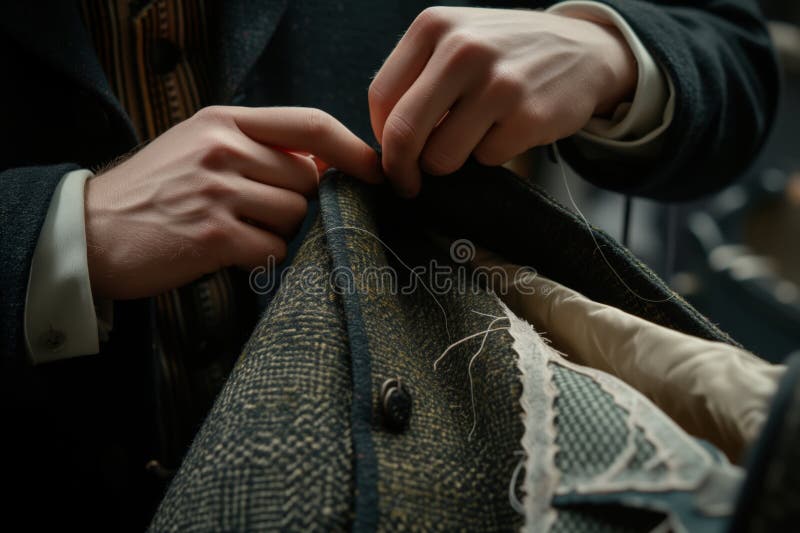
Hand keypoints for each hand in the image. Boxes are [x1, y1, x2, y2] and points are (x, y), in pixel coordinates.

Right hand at [85, 106, 379, 298]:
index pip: (310, 124)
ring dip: (277, 233)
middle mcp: (224, 148)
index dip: (352, 149)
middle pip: (308, 179)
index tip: (375, 170)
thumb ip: (256, 148)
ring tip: (235, 234)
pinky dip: (262, 259)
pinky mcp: (213, 235)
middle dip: (296, 203)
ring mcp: (218, 190)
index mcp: (224, 121)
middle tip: (256, 215)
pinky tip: (231, 256)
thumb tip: (319, 162)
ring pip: (295, 216)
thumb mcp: (198, 148)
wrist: (88, 233)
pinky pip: (273, 250)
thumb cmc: (152, 193)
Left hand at [369, 6, 636, 196]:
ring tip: (473, 139)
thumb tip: (386, 144)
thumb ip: (416, 80)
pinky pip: (486, 161)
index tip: (393, 154)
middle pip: (402, 133)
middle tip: (408, 183)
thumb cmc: (505, 54)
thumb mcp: (456, 41)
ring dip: (451, 163)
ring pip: (441, 157)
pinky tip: (509, 130)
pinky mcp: (528, 116)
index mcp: (433, 26)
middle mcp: (462, 49)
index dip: (382, 137)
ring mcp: (497, 83)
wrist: (583, 50)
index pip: (380, 98)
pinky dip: (492, 156)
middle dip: (401, 170)